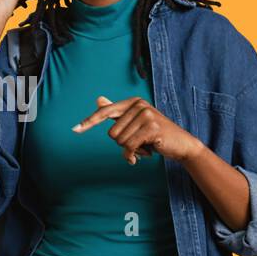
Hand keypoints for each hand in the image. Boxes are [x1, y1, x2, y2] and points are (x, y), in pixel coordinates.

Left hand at [72, 95, 203, 164]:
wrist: (181, 144)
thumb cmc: (155, 134)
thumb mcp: (135, 123)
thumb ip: (116, 112)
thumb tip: (98, 99)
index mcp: (133, 102)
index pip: (105, 112)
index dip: (90, 121)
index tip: (75, 129)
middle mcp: (139, 105)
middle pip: (112, 133)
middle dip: (123, 143)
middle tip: (139, 142)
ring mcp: (146, 115)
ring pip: (120, 142)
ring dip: (131, 150)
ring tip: (145, 146)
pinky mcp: (152, 128)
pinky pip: (130, 147)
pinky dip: (134, 156)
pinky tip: (146, 154)